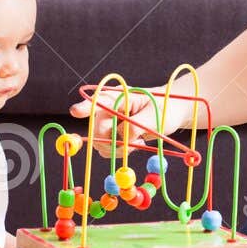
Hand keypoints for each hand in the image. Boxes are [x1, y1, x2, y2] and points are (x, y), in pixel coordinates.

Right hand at [68, 88, 186, 157]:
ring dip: (117, 148)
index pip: (99, 100)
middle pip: (97, 129)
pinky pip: (108, 148)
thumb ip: (137, 125)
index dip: (85, 106)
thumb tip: (122, 136)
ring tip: (137, 141)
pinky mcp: (113, 134)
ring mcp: (110, 121)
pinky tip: (134, 143)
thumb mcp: (155, 116)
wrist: (171, 113)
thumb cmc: (165, 108)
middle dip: (111, 140)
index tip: (75, 111)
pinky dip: (120, 151)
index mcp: (119, 96)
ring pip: (100, 142)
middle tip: (133, 142)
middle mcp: (110, 108)